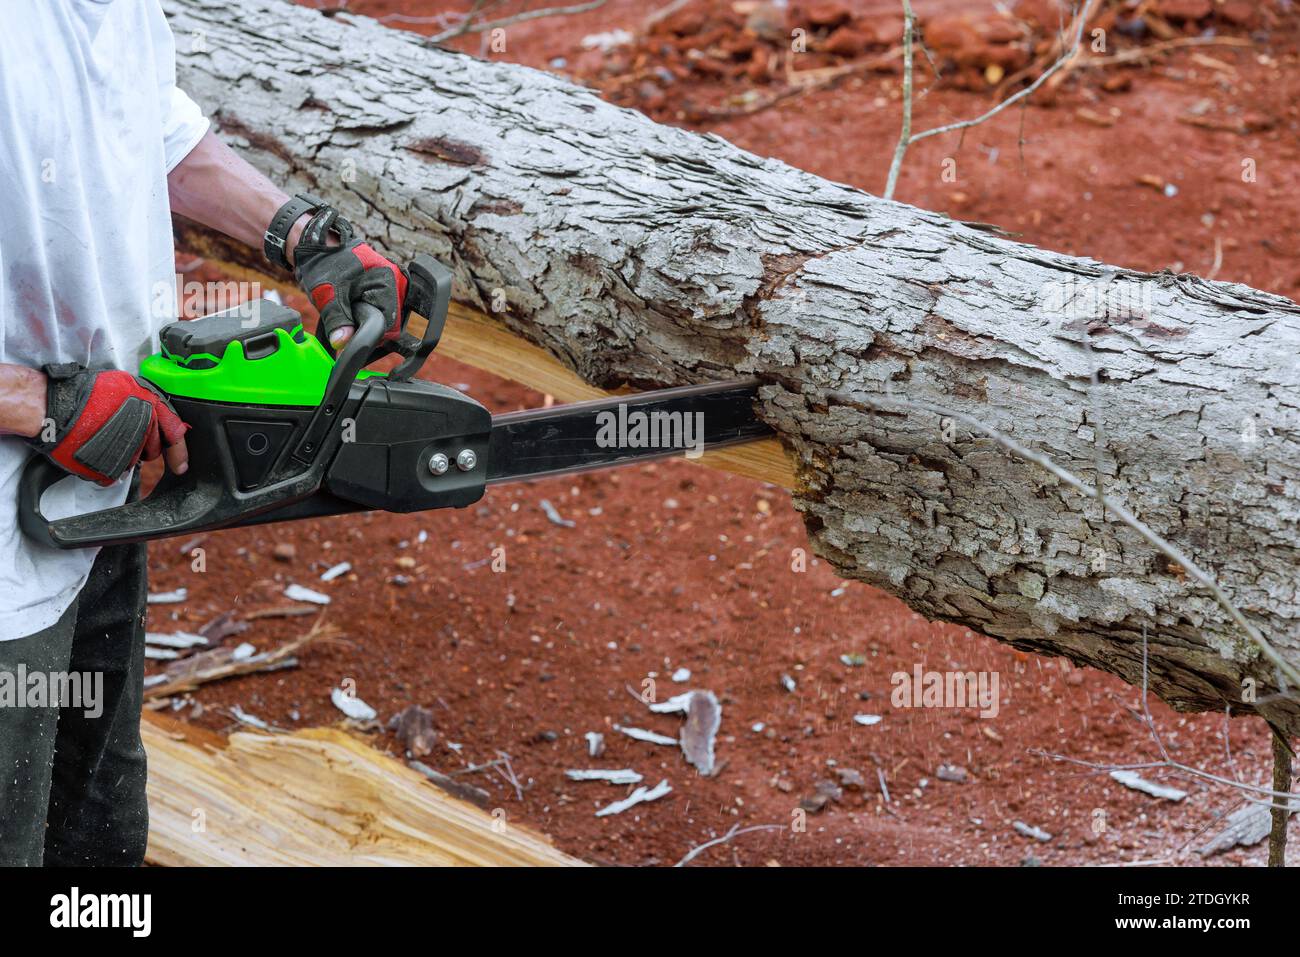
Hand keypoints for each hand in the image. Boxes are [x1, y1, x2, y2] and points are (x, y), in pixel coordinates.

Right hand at [31, 365, 188, 485]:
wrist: (55, 406)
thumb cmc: (86, 393)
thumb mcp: (126, 385)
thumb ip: (147, 403)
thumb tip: (160, 420)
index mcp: (151, 406)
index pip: (176, 433)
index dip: (180, 452)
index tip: (181, 465)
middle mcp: (143, 430)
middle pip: (154, 450)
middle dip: (144, 446)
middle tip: (122, 433)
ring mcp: (126, 451)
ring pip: (133, 461)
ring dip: (122, 453)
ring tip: (102, 436)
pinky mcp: (108, 468)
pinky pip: (113, 473)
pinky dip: (104, 465)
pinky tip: (93, 448)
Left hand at [292, 206, 406, 351]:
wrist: (314, 247)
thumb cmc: (322, 263)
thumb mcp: (327, 295)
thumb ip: (337, 320)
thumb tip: (342, 342)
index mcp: (388, 280)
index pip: (390, 322)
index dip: (371, 336)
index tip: (353, 339)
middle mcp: (394, 283)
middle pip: (388, 322)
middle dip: (366, 328)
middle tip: (345, 327)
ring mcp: (388, 286)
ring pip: (382, 319)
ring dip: (364, 323)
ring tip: (345, 314)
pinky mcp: (380, 289)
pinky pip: (377, 311)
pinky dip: (362, 316)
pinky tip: (349, 312)